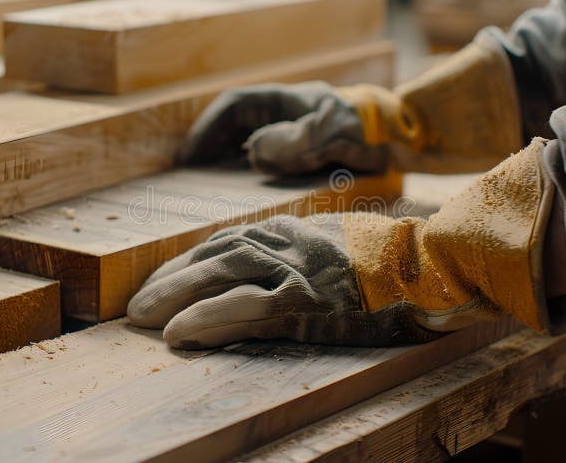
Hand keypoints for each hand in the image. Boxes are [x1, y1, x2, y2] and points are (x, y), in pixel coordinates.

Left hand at [126, 214, 442, 348]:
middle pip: (213, 257)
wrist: (428, 261)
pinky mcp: (305, 299)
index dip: (188, 263)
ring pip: (219, 278)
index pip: (225, 243)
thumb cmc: (387, 258)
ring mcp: (292, 268)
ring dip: (175, 297)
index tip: (163, 279)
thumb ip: (300, 252)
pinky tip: (181, 334)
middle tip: (136, 305)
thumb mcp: (335, 244)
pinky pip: (246, 308)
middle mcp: (282, 243)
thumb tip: (274, 271)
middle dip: (170, 279)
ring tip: (141, 318)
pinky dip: (209, 319)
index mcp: (288, 231)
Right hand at [180, 81, 388, 174]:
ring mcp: (291, 127)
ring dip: (224, 153)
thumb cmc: (365, 131)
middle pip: (234, 120)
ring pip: (246, 135)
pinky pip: (263, 151)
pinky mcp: (300, 145)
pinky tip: (237, 182)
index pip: (234, 105)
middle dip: (209, 141)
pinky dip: (245, 164)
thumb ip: (293, 142)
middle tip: (188, 169)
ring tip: (203, 176)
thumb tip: (253, 152)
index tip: (191, 153)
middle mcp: (283, 110)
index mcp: (284, 98)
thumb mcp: (331, 133)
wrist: (398, 137)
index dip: (208, 127)